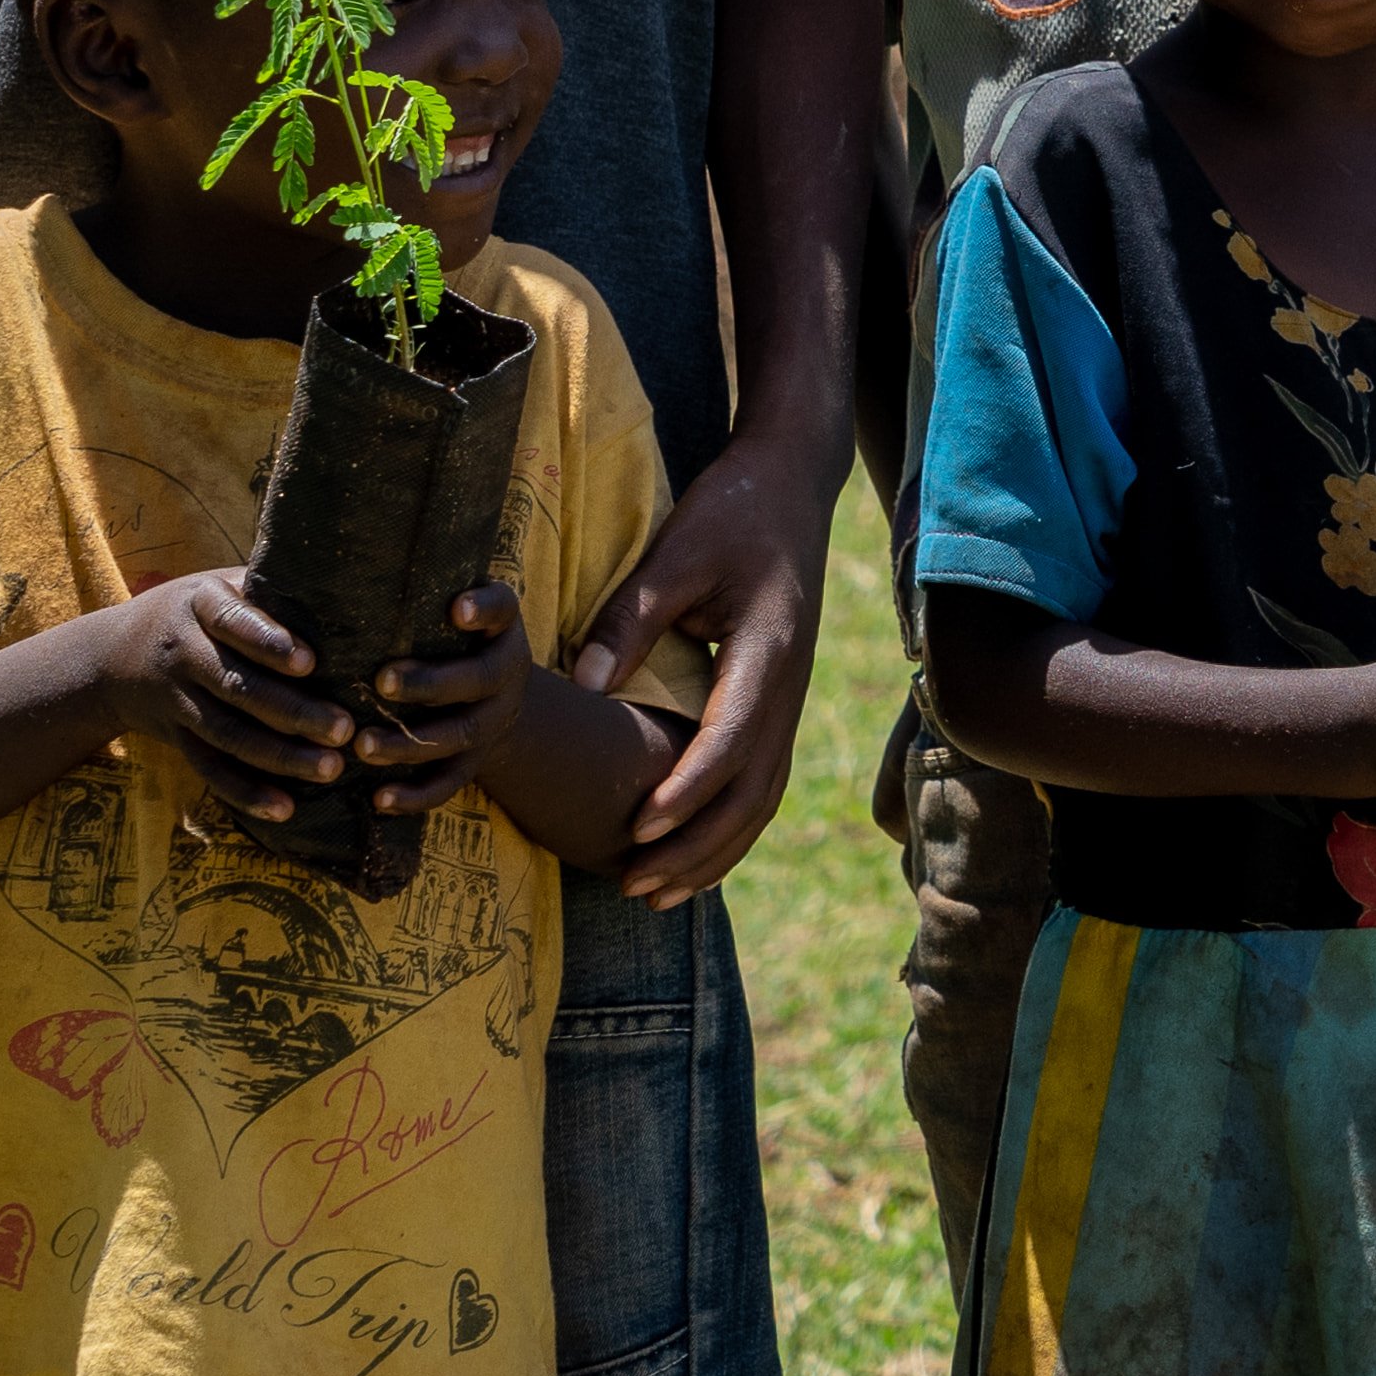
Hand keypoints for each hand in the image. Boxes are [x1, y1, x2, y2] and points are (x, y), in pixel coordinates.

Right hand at [106, 569, 364, 825]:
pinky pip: (210, 769)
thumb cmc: (194, 611)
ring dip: (280, 757)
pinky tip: (284, 809)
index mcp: (200, 605)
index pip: (234, 622)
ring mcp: (177, 701)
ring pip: (228, 734)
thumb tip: (349, 586)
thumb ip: (269, 589)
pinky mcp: (177, 739)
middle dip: (292, 712)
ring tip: (330, 769)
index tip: (310, 662)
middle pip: (238, 687)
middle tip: (344, 729)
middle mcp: (184, 653)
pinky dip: (245, 792)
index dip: (268, 643)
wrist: (110, 657)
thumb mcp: (218, 585)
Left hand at [350, 579, 535, 822]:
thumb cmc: (448, 637)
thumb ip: (418, 586)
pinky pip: (447, 784)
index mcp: (499, 629)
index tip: (456, 608)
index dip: (483, 609)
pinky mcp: (473, 763)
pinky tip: (377, 799)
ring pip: (456, 738)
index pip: (502, 610)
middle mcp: (503, 675)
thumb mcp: (449, 605)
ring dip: (409, 743)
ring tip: (362, 745)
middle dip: (429, 684)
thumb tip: (343, 541)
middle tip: (382, 682)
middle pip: (475, 681)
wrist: (495, 696)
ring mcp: (490, 723)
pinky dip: (413, 796)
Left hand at [566, 424, 834, 904]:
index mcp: (767, 653)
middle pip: (751, 792)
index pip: (730, 741)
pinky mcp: (780, 700)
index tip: (640, 829)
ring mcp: (790, 698)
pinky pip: (762, 781)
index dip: (687, 792)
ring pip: (762, 798)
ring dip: (713, 851)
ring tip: (657, 892)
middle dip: (695, 847)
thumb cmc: (731, 511)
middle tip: (634, 884)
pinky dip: (730, 827)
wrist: (792, 483)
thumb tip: (584, 688)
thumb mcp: (675, 554)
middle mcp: (789, 687)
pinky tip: (692, 855)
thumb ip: (629, 621)